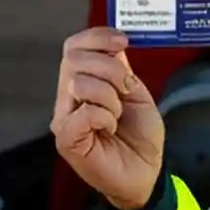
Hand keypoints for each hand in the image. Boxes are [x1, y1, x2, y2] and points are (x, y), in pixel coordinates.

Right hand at [51, 27, 164, 209]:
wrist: (146, 172)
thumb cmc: (140, 136)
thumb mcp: (136, 94)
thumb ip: (121, 69)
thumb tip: (113, 44)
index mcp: (83, 82)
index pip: (74, 47)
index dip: (97, 37)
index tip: (124, 42)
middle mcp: (67, 98)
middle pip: (75, 59)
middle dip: (110, 67)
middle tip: (126, 89)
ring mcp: (64, 118)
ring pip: (79, 83)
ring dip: (110, 96)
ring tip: (117, 115)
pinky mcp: (67, 139)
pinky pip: (83, 112)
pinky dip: (105, 116)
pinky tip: (110, 128)